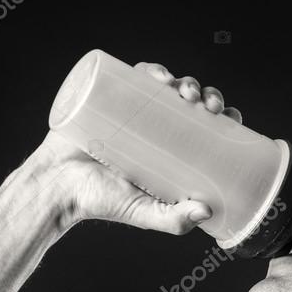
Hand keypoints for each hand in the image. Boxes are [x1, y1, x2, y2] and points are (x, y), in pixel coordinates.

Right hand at [36, 62, 243, 234]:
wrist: (58, 187)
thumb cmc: (101, 201)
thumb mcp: (145, 214)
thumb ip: (173, 220)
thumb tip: (206, 212)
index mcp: (171, 149)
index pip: (206, 127)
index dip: (224, 118)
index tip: (233, 118)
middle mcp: (156, 126)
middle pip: (192, 103)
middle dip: (208, 97)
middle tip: (211, 107)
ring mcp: (133, 109)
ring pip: (168, 86)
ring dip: (185, 81)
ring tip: (187, 93)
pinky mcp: (111, 97)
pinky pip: (134, 76)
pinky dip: (151, 70)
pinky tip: (161, 77)